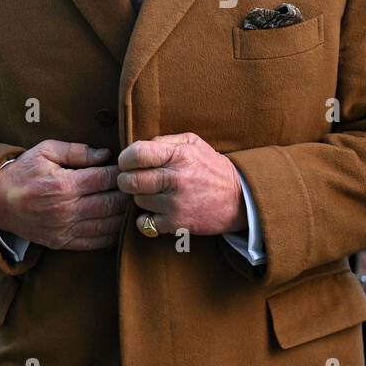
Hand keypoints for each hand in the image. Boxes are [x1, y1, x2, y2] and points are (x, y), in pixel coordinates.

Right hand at [0, 140, 126, 250]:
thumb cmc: (22, 173)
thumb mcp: (45, 151)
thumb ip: (76, 150)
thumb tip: (105, 154)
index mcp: (64, 185)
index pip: (105, 178)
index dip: (122, 173)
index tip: (130, 168)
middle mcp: (67, 210)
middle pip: (111, 203)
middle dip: (128, 194)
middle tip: (139, 186)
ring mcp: (66, 229)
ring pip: (108, 225)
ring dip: (125, 215)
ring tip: (134, 204)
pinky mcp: (63, 242)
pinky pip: (97, 242)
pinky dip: (113, 234)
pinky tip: (121, 224)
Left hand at [116, 132, 244, 236]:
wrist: (239, 199)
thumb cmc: (211, 168)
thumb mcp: (193, 143)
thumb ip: (165, 141)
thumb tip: (138, 147)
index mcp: (179, 155)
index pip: (136, 154)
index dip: (125, 159)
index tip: (128, 162)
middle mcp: (176, 178)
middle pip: (130, 180)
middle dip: (126, 180)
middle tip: (133, 180)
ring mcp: (176, 203)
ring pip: (137, 201)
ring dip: (140, 198)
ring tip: (153, 194)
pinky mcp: (177, 224)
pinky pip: (144, 224)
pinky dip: (145, 219)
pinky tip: (155, 212)